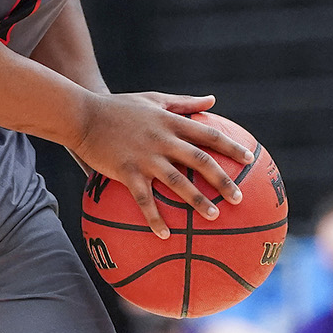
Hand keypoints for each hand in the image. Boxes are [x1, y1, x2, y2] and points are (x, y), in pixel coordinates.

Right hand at [70, 92, 252, 238]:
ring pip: (177, 181)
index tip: (249, 159)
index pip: (208, 134)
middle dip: (222, 180)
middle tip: (239, 198)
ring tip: (214, 217)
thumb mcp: (154, 98)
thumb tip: (212, 100)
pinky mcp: (126, 171)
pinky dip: (154, 217)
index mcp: (171, 122)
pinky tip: (164, 235)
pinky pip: (144, 199)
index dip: (230, 146)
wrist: (82, 114)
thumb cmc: (118, 106)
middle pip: (200, 161)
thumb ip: (184, 102)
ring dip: (197, 200)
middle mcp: (163, 139)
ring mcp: (145, 156)